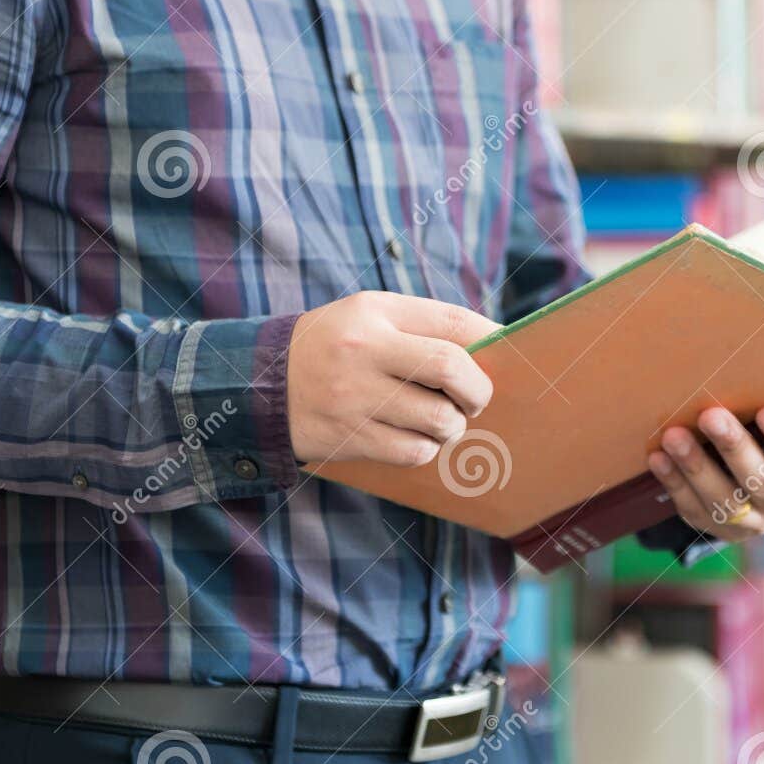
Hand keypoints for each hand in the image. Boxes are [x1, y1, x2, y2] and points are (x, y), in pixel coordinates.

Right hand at [287, 291, 499, 466]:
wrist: (257, 384)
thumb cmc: (331, 347)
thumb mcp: (366, 316)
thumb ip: (421, 326)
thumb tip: (490, 347)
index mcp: (374, 313)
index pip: (452, 322)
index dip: (492, 340)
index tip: (506, 352)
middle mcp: (365, 351)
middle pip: (451, 367)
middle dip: (478, 389)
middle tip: (475, 398)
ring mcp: (355, 397)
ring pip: (439, 419)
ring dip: (454, 426)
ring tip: (444, 421)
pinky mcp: (349, 438)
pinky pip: (414, 451)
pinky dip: (427, 448)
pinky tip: (417, 437)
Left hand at [646, 405, 763, 541]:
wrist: (755, 471)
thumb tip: (753, 360)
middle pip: (760, 481)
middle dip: (732, 447)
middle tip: (709, 415)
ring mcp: (750, 521)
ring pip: (723, 500)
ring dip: (696, 466)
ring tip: (673, 436)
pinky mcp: (716, 526)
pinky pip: (693, 508)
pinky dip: (674, 482)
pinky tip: (659, 457)